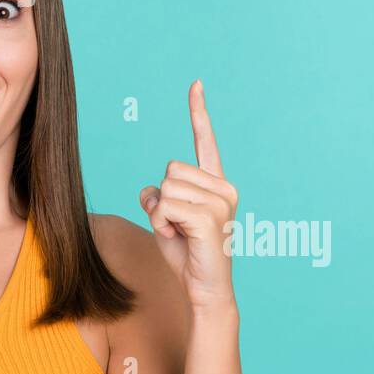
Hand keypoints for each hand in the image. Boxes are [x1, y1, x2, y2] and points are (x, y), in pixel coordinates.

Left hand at [139, 79, 238, 312]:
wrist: (205, 290)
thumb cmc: (186, 254)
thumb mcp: (165, 219)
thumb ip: (157, 198)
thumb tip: (149, 190)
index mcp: (215, 183)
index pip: (204, 141)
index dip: (198, 112)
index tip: (195, 84)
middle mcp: (223, 187)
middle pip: (169, 169)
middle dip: (162, 199)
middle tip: (178, 226)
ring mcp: (220, 200)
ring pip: (165, 187)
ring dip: (161, 214)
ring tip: (180, 234)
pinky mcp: (210, 217)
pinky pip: (166, 206)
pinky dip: (162, 224)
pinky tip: (181, 239)